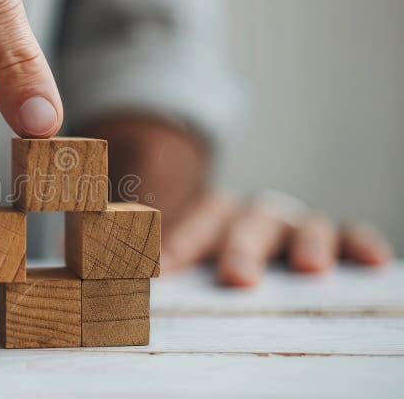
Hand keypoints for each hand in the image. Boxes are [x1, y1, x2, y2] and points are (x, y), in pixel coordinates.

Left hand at [163, 192, 392, 286]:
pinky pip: (350, 234)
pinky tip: (374, 261)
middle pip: (247, 225)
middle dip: (241, 249)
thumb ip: (170, 266)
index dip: (181, 245)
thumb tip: (133, 290)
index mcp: (214, 215)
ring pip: (302, 226)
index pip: (195, 225)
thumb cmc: (217, 256)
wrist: (251, 235)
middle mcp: (253, 215)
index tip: (164, 271)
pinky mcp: (333, 236)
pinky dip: (360, 243)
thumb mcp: (192, 257)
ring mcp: (293, 224)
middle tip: (238, 278)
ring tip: (311, 268)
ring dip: (306, 244)